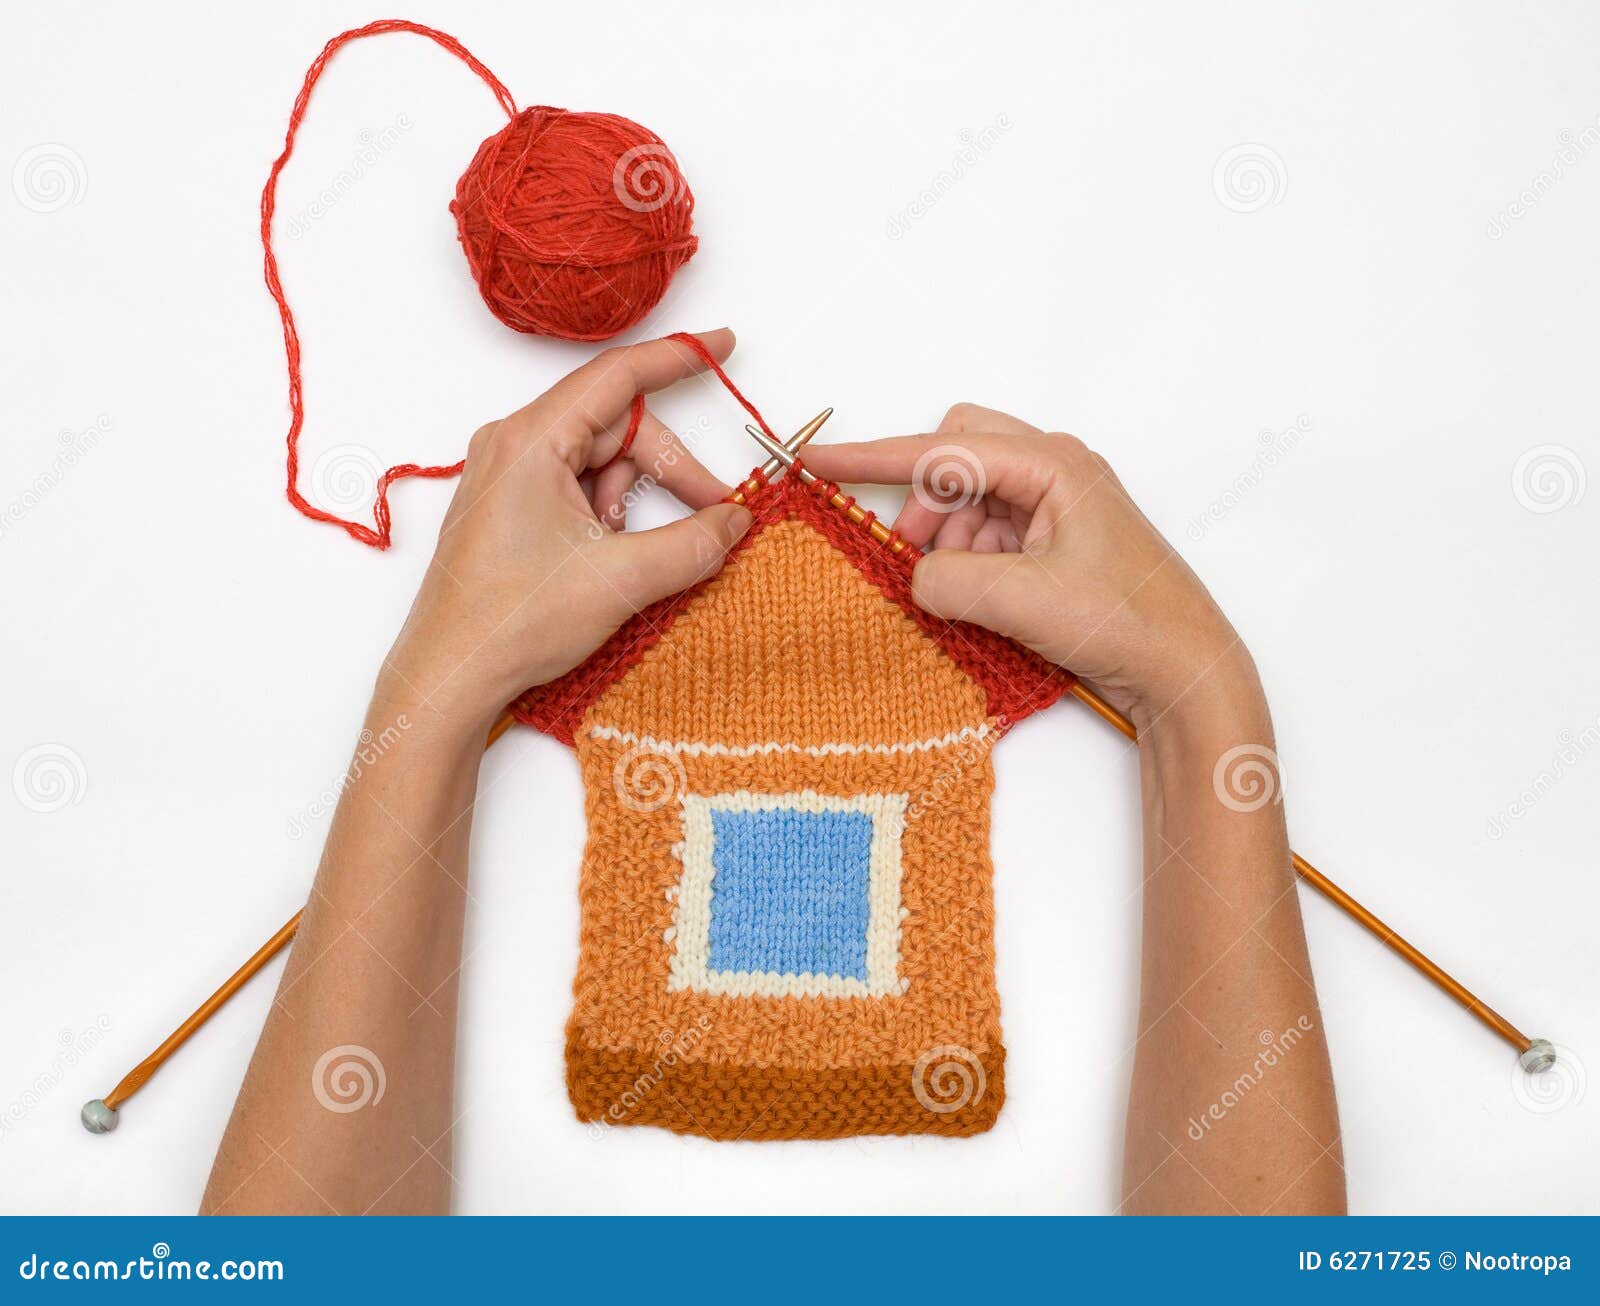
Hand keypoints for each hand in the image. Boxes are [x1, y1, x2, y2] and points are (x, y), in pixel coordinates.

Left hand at [380, 330, 750, 733]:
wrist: (451, 676)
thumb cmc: (511, 621)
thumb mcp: (622, 579)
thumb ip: (694, 543)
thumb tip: (736, 521)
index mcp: (531, 440)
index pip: (618, 377)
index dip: (678, 358)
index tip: (724, 346)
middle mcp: (513, 445)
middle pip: (617, 428)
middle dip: (669, 469)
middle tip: (715, 512)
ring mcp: (507, 476)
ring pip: (599, 462)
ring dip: (633, 502)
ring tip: (630, 556)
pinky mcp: (508, 508)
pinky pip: (575, 489)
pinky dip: (606, 516)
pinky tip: (609, 559)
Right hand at [801, 403, 1253, 723]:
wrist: (1185, 669)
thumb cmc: (1127, 622)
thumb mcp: (1020, 601)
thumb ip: (947, 579)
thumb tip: (914, 575)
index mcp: (1053, 465)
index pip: (941, 449)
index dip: (871, 458)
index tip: (817, 462)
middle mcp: (1056, 469)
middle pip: (955, 454)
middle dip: (922, 500)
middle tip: (908, 553)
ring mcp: (1059, 501)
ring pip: (970, 496)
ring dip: (950, 538)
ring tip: (963, 591)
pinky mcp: (1059, 536)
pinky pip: (991, 529)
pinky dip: (971, 558)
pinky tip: (983, 596)